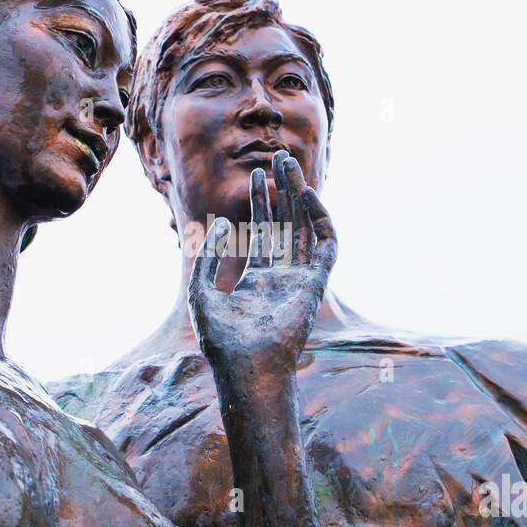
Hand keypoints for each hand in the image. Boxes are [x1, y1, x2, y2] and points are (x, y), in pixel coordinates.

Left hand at [188, 151, 337, 374]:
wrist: (245, 367)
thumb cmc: (222, 340)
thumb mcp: (201, 292)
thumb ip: (207, 259)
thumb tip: (220, 225)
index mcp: (259, 280)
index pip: (265, 231)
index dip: (262, 202)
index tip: (259, 174)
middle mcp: (284, 276)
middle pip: (287, 222)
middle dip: (283, 190)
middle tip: (279, 158)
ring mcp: (301, 279)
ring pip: (305, 227)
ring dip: (300, 195)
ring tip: (289, 164)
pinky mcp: (316, 284)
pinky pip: (325, 245)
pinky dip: (319, 218)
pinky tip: (306, 195)